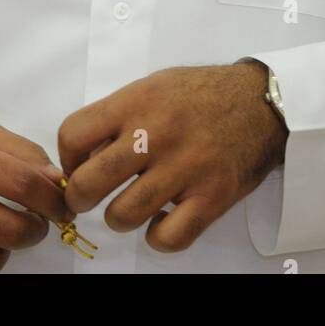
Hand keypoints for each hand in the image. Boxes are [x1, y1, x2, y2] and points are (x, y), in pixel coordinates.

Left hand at [58, 61, 286, 252]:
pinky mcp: (212, 196)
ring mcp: (185, 167)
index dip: (66, 157)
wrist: (258, 101)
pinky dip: (158, 237)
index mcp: (137, 102)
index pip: (73, 134)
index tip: (76, 165)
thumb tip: (83, 157)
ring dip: (119, 218)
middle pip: (89, 182)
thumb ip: (118, 116)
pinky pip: (168, 238)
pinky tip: (163, 219)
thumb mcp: (152, 87)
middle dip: (80, 197)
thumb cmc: (200, 94)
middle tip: (89, 197)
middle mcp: (156, 133)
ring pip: (124, 215)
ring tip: (130, 206)